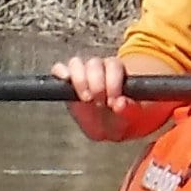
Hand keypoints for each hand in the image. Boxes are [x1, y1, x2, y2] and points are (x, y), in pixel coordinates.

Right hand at [51, 52, 178, 141]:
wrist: (108, 127)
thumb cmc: (121, 118)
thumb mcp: (130, 117)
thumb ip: (129, 110)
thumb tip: (120, 103)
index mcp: (117, 71)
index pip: (113, 65)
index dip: (113, 81)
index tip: (113, 101)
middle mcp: (98, 68)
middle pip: (94, 63)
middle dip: (97, 84)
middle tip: (100, 103)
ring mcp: (81, 73)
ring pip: (76, 63)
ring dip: (80, 80)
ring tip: (86, 99)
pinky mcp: (66, 83)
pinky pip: (59, 69)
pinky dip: (60, 72)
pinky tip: (65, 80)